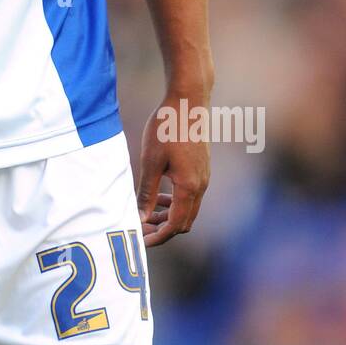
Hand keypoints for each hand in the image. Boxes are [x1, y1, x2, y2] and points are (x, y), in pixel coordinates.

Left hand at [136, 92, 210, 246]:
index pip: (176, 225)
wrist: (188, 102)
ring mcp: (204, 177)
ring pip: (188, 209)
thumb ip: (147, 192)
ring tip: (147, 214)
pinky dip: (175, 203)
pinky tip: (158, 196)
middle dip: (163, 230)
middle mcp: (201, 185)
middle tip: (141, 229)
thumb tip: (141, 218)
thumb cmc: (167, 128)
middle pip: (185, 222)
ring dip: (169, 216)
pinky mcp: (202, 169)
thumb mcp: (151, 161)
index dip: (159, 237)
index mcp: (189, 187)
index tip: (141, 241)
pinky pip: (191, 196)